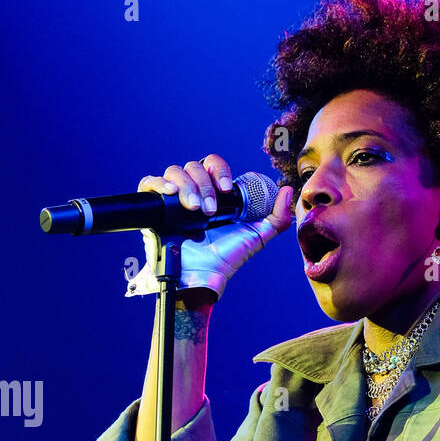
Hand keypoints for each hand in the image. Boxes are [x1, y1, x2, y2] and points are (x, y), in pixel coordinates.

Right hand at [128, 155, 294, 300]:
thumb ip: (277, 217)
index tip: (228, 188)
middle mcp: (192, 191)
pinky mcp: (154, 209)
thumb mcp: (257, 236)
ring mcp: (172, 199)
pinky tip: (171, 193)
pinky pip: (149, 183)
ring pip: (174, 171)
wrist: (202, 276)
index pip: (213, 164)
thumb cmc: (227, 258)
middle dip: (205, 185)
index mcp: (213, 192)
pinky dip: (159, 184)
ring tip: (196, 211)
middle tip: (211, 211)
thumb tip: (287, 190)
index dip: (220, 170)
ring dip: (188, 187)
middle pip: (194, 166)